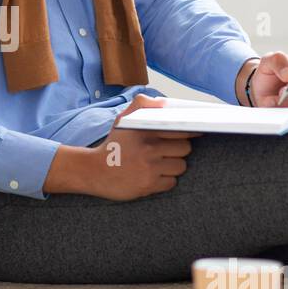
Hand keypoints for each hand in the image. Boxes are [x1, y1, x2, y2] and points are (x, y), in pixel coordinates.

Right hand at [44, 94, 200, 199]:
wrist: (94, 171)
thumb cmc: (113, 145)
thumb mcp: (123, 119)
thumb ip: (143, 104)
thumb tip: (165, 103)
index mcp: (145, 130)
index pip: (182, 129)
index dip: (189, 132)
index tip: (193, 133)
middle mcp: (149, 148)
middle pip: (185, 149)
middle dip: (179, 150)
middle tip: (167, 151)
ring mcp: (149, 168)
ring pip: (181, 166)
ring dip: (173, 166)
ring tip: (159, 164)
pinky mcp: (148, 185)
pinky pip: (171, 182)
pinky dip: (165, 181)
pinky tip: (153, 176)